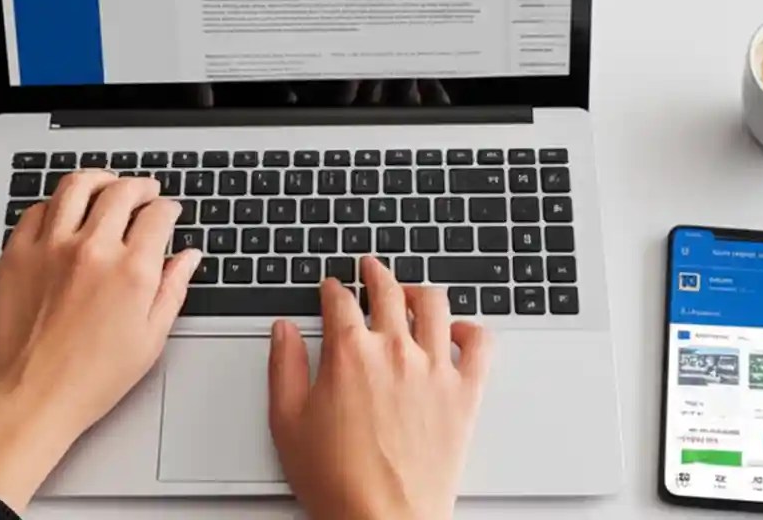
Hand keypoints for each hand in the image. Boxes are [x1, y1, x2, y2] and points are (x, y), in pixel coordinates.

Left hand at [0, 172, 199, 511]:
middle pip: (121, 191)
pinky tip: (65, 211)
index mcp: (131, 271)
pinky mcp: (15, 254)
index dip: (168, 208)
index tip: (168, 211)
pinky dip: (57, 203)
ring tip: (107, 184)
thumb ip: (172, 289)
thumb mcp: (149, 339)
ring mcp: (49, 247)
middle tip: (145, 191)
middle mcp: (92, 250)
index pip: (157, 215)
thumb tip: (187, 258)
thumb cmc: (86, 381)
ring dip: (99, 179)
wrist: (26, 399)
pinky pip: (37, 210)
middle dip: (141, 186)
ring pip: (77, 186)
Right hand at [269, 258, 491, 519]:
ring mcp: (434, 368)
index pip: (340, 299)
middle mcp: (395, 350)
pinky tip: (457, 330)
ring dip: (418, 291)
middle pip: (387, 290)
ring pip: (434, 304)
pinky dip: (470, 329)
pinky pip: (479, 343)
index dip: (332, 288)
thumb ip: (284, 366)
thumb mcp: (287, 421)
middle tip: (369, 268)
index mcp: (349, 353)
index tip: (331, 288)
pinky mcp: (465, 391)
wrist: (383, 519)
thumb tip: (283, 330)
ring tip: (410, 291)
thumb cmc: (337, 480)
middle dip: (374, 273)